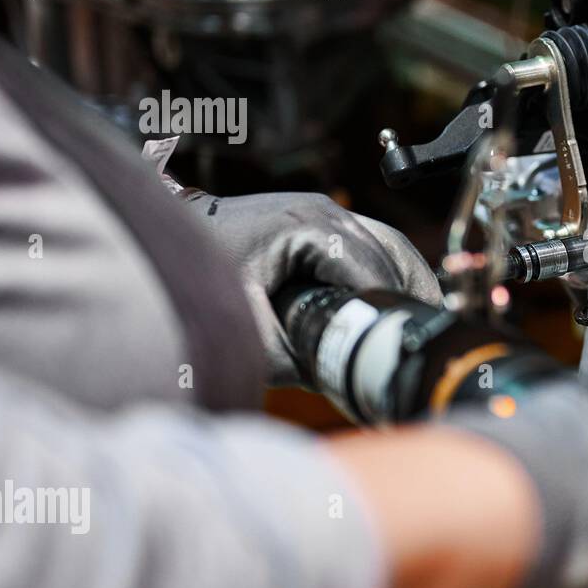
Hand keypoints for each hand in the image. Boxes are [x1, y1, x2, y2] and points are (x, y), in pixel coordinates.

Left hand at [186, 192, 440, 385]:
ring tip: (417, 330)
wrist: (164, 243)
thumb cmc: (195, 277)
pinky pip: (374, 244)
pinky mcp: (323, 221)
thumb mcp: (244, 329)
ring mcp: (325, 211)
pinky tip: (397, 306)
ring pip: (391, 247)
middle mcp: (324, 210)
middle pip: (394, 255)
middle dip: (409, 300)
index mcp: (308, 226)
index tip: (402, 351)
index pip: (375, 271)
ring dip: (406, 285)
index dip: (392, 313)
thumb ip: (295, 356)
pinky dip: (390, 274)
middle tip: (423, 345)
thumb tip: (345, 377)